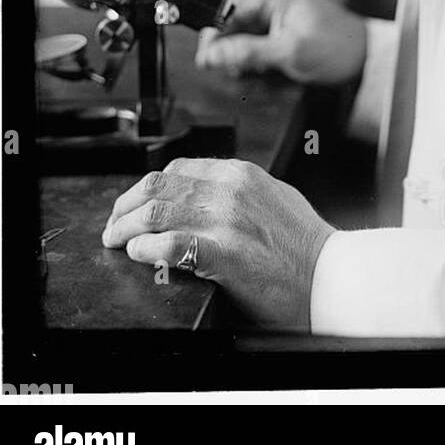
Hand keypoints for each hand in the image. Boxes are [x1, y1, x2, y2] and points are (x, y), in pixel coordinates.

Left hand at [101, 158, 333, 328]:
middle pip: (158, 186)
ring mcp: (226, 219)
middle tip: (114, 226)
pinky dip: (146, 248)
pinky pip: (170, 243)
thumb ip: (237, 190)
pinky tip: (139, 254)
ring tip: (117, 241)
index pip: (176, 169)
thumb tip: (201, 195)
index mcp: (240, 173)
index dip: (144, 188)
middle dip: (125, 206)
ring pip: (156, 211)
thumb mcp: (272, 197)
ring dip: (126, 227)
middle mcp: (230, 189)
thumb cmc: (305, 244)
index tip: (132, 205)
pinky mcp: (224, 252)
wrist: (330, 275)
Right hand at [196, 0, 366, 85]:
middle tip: (241, 73)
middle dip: (235, 56)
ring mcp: (281, 25)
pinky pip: (260, 57)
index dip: (216, 36)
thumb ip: (248, 52)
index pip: (230, 11)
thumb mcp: (289, 51)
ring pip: (246, 47)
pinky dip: (262, 72)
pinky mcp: (285, 42)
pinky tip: (273, 80)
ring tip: (265, 79)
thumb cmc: (339, 47)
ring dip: (249, 67)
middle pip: (235, 31)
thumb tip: (213, 53)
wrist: (367, 63)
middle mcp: (276, 5)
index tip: (207, 59)